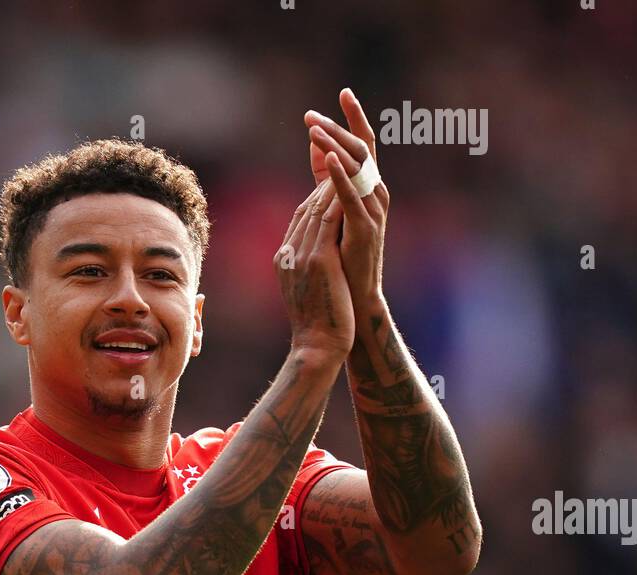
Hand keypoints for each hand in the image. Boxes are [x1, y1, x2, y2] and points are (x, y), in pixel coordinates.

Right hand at [274, 177, 354, 360]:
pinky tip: (352, 187)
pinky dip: (339, 199)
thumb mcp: (307, 292)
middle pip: (306, 209)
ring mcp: (302, 255)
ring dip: (332, 185)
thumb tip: (315, 262)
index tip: (333, 184)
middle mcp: (289, 254)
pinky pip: (329, 219)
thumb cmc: (317, 326)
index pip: (299, 220)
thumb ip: (307, 270)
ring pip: (317, 209)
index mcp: (284, 261)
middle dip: (323, 184)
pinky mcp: (319, 260)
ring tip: (349, 168)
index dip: (316, 198)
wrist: (317, 346)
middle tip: (343, 165)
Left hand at [304, 90, 388, 309]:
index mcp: (368, 188)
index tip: (340, 93)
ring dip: (335, 146)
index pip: (361, 145)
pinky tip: (329, 157)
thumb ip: (328, 179)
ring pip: (357, 169)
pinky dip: (341, 175)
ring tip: (314, 129)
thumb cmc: (343, 258)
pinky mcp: (366, 228)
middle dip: (337, 128)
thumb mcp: (334, 211)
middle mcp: (376, 194)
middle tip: (311, 115)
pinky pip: (352, 196)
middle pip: (360, 150)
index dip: (351, 119)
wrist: (355, 300)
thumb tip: (317, 148)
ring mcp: (373, 210)